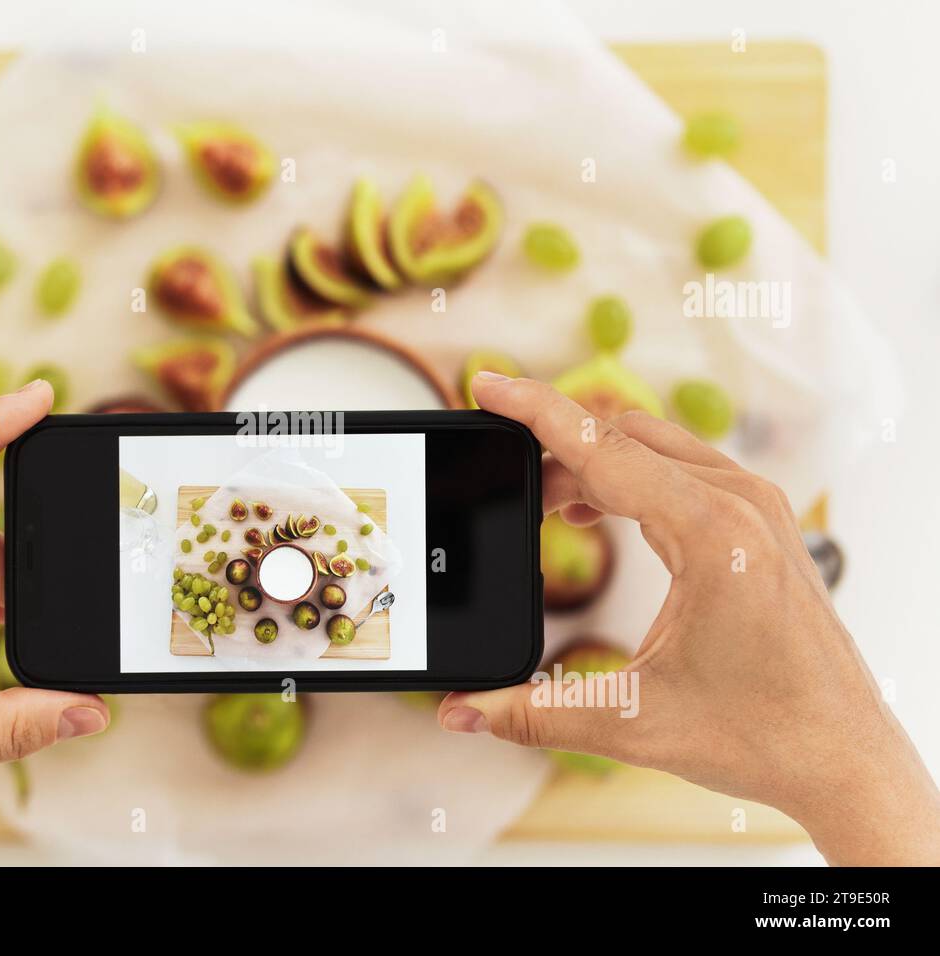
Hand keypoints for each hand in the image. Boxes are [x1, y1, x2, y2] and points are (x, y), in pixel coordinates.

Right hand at [441, 372, 939, 864]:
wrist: (844, 757)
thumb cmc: (761, 735)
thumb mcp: (631, 723)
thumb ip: (534, 713)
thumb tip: (460, 712)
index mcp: (712, 534)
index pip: (602, 447)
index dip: (535, 411)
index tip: (486, 385)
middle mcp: (742, 503)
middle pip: (623, 435)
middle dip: (553, 446)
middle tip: (503, 477)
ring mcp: (758, 507)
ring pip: (654, 446)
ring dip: (592, 461)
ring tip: (545, 503)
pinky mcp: (761, 521)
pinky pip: (681, 468)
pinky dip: (629, 476)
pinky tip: (597, 509)